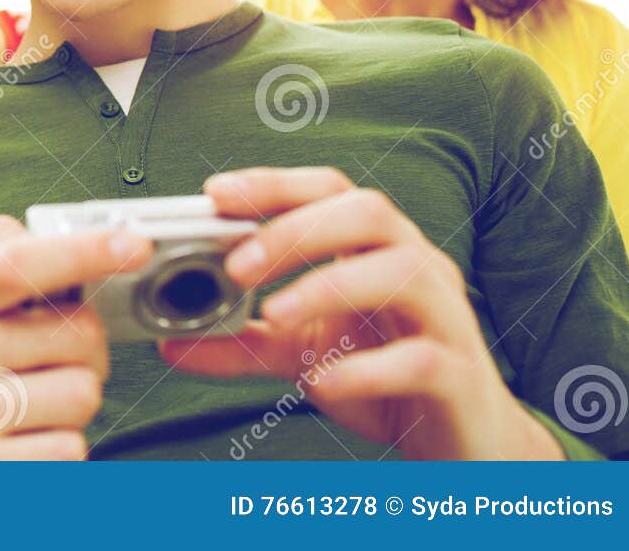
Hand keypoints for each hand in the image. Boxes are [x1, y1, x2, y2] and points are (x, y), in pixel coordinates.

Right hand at [0, 215, 150, 459]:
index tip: (136, 244)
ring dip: (76, 406)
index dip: (82, 249)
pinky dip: (63, 450)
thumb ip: (1, 272)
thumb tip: (4, 226)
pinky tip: (30, 446)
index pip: (17, 265)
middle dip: (90, 354)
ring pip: (84, 393)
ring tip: (38, 412)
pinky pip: (72, 448)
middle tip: (55, 368)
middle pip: (79, 333)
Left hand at [159, 167, 560, 459]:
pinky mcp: (460, 375)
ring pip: (404, 271)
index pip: (330, 189)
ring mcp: (446, 317)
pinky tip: (324, 384)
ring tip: (272, 317)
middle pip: (368, 212)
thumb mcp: (300, 355)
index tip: (216, 193)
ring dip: (329, 287)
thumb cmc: (385, 380)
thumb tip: (167, 342)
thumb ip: (241, 342)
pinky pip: (422, 358)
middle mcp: (416, 266)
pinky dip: (368, 369)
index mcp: (375, 248)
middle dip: (297, 229)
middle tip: (238, 266)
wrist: (461, 446)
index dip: (275, 183)